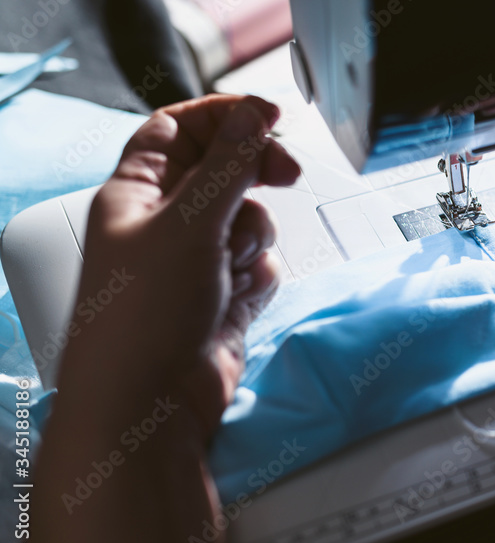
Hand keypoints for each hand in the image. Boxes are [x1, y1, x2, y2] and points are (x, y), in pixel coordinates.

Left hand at [61, 94, 299, 435]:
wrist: (151, 406)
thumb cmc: (144, 316)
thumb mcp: (190, 224)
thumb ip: (229, 166)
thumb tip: (251, 116)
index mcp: (137, 193)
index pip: (180, 130)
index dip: (224, 116)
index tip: (269, 114)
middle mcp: (166, 224)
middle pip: (224, 173)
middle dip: (255, 174)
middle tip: (286, 174)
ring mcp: (197, 263)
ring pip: (250, 221)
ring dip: (254, 239)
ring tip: (231, 266)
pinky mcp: (224, 298)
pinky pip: (260, 267)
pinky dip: (259, 278)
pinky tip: (238, 299)